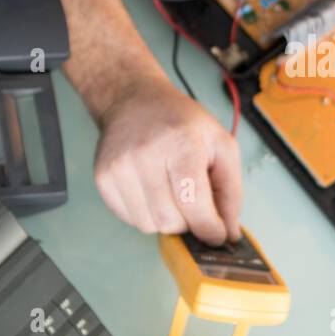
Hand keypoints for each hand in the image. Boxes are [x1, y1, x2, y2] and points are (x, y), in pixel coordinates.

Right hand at [92, 70, 242, 244]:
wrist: (134, 101)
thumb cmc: (182, 123)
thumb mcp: (221, 145)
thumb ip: (230, 192)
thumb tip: (229, 234)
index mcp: (180, 145)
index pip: (194, 204)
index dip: (210, 228)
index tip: (217, 233)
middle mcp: (145, 156)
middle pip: (170, 221)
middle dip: (188, 222)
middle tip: (193, 202)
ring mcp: (119, 169)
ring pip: (148, 226)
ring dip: (166, 219)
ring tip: (171, 192)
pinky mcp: (103, 179)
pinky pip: (129, 219)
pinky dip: (146, 214)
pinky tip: (152, 190)